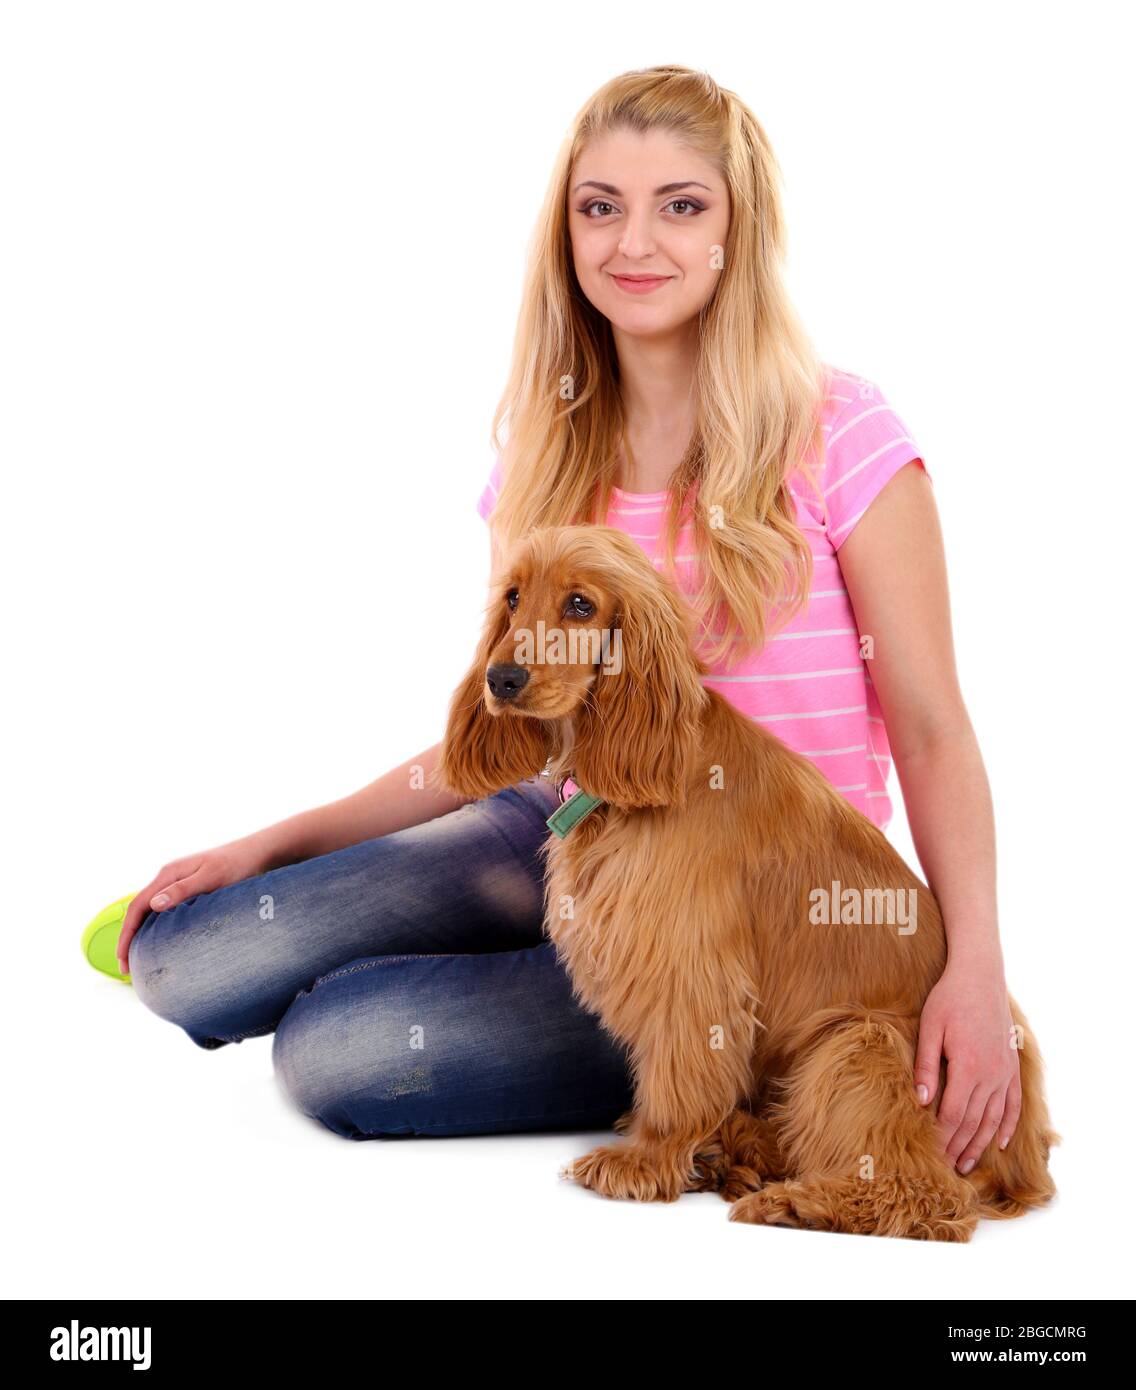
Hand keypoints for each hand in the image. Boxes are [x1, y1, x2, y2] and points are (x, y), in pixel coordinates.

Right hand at [117, 832, 280, 975]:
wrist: (256, 854)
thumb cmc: (236, 865)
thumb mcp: (211, 877)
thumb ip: (183, 890)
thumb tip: (154, 905)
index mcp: (169, 874)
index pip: (137, 906)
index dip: (126, 933)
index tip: (122, 959)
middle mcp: (169, 878)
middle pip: (139, 910)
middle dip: (128, 938)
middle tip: (126, 969)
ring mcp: (178, 883)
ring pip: (150, 912)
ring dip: (140, 935)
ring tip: (139, 961)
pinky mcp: (189, 889)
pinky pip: (164, 911)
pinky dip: (155, 929)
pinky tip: (160, 943)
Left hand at [913, 958, 1021, 1173]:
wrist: (981, 976)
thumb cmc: (949, 999)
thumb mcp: (930, 1028)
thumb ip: (926, 1066)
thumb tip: (919, 1102)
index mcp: (968, 1066)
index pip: (954, 1114)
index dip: (944, 1138)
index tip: (933, 1155)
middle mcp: (991, 1075)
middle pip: (974, 1122)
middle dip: (959, 1147)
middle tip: (946, 1168)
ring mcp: (1005, 1071)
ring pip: (994, 1118)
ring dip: (981, 1144)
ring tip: (967, 1164)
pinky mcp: (1012, 1066)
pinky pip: (1013, 1103)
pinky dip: (1007, 1126)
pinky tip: (1000, 1142)